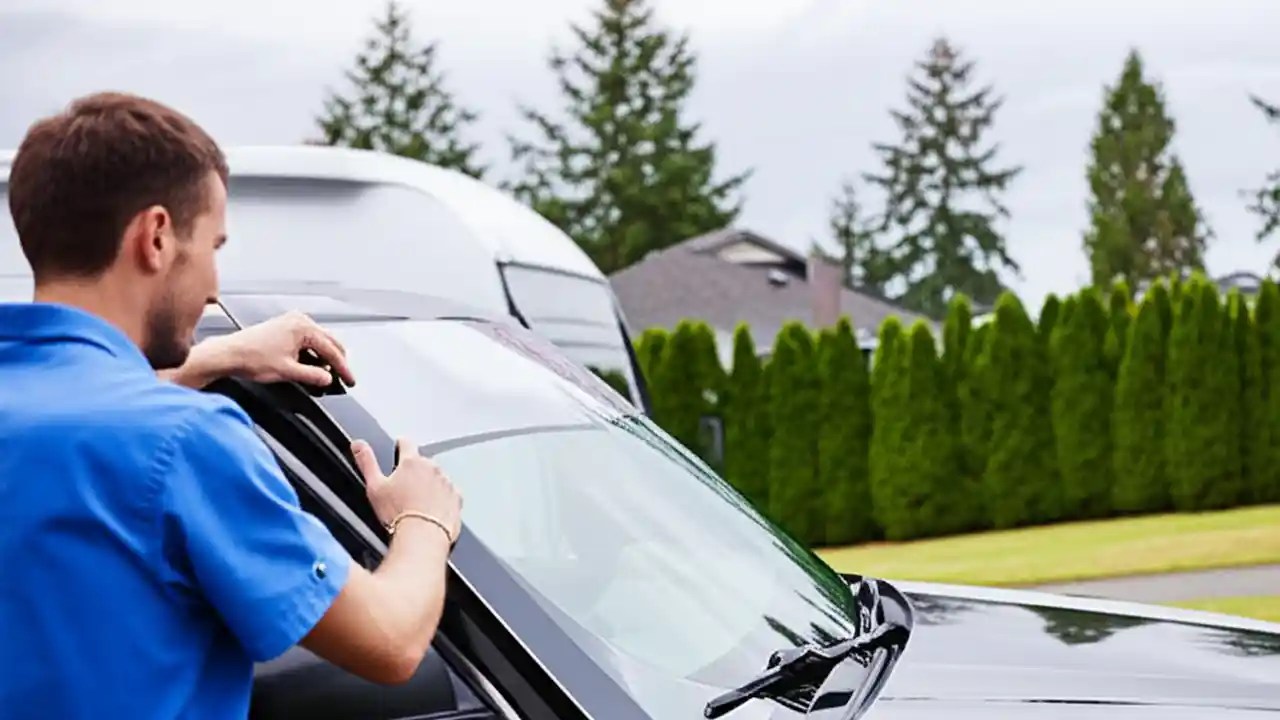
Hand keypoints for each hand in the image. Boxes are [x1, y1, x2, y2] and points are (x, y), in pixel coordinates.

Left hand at [216, 311, 355, 387]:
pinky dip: (313, 352)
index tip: (349, 379)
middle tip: (344, 377)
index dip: (343, 367)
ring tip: (328, 373)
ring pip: (318, 340)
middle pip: (329, 341)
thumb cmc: (251, 358)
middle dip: (337, 360)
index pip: (331, 349)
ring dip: (325, 356)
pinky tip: (313, 364)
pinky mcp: (283, 327)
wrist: (228, 354)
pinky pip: (307, 339)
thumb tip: (327, 379)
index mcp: (302, 327)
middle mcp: (298, 320)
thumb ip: (312, 376)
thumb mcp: (288, 372)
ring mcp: (290, 322)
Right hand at [351, 438, 461, 544]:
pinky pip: (449, 494)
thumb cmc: (398, 514)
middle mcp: (432, 468)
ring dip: (429, 485)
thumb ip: (366, 462)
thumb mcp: (374, 487)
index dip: (400, 445)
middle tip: (404, 489)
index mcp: (411, 462)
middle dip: (414, 471)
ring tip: (417, 503)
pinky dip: (442, 499)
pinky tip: (431, 510)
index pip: (406, 443)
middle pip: (422, 463)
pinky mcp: (456, 498)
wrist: (423, 536)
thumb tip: (357, 444)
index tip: (399, 447)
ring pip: (437, 478)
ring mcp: (446, 482)